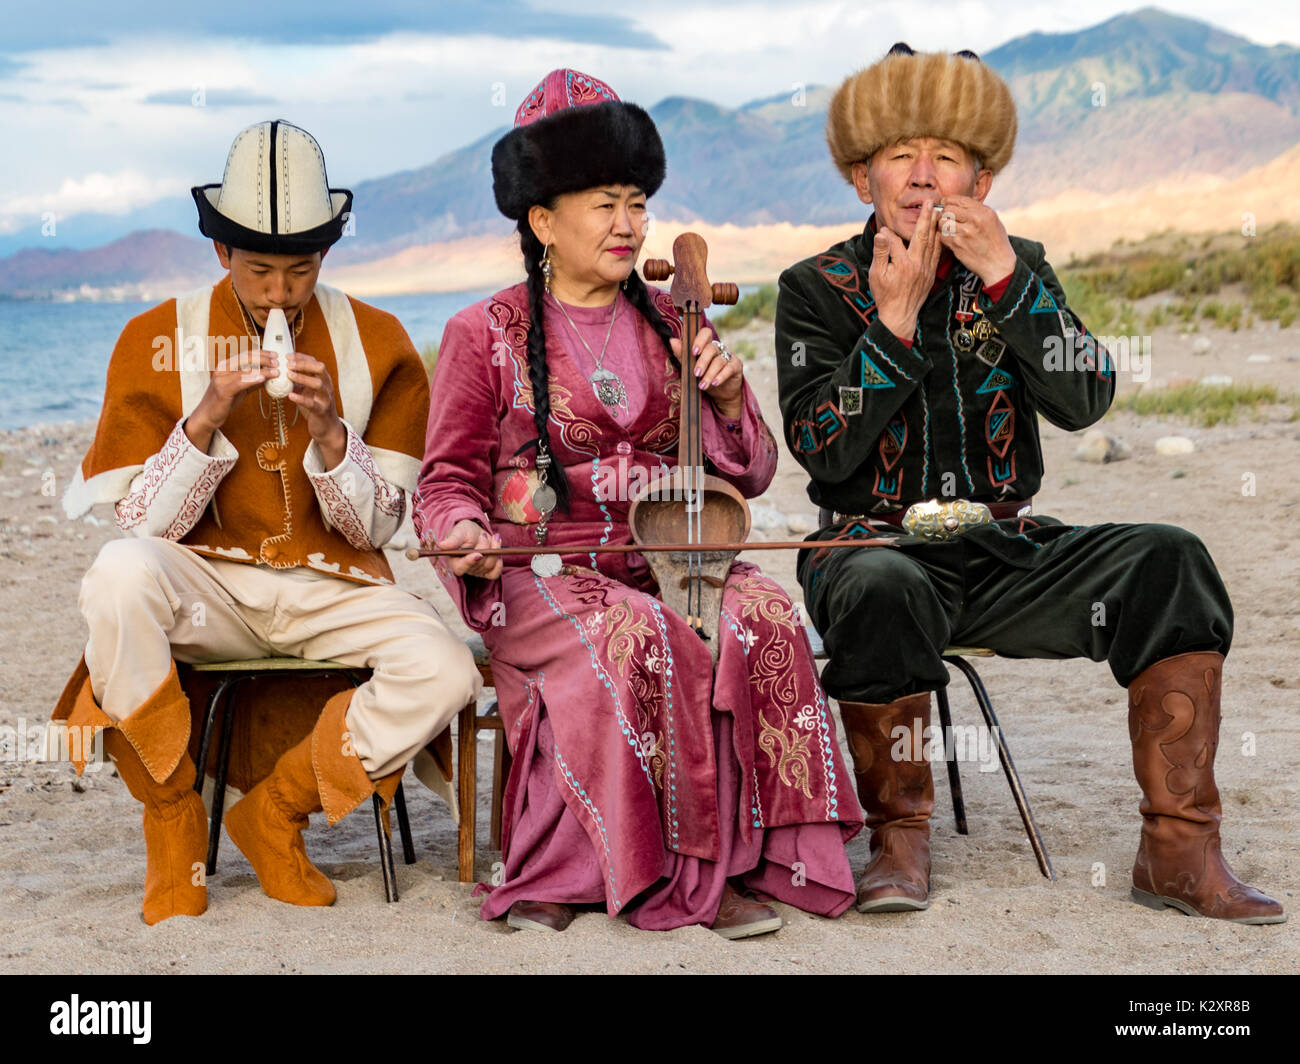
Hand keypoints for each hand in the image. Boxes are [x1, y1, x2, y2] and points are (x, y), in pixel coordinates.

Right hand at [185, 348, 274, 450]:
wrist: (207, 416)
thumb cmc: (223, 401)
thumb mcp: (240, 389)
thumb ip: (251, 381)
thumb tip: (267, 376)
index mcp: (225, 366)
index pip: (245, 355)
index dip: (261, 353)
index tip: (274, 355)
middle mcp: (222, 370)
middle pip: (245, 359)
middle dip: (263, 359)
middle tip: (277, 362)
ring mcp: (221, 380)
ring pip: (245, 371)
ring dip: (262, 370)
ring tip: (276, 371)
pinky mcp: (222, 391)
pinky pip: (240, 383)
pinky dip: (252, 380)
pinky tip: (263, 379)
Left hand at [285, 352, 345, 465]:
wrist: (326, 428)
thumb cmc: (315, 407)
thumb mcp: (307, 391)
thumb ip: (298, 382)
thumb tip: (280, 372)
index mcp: (324, 380)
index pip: (315, 362)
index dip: (302, 357)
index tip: (288, 356)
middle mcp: (327, 387)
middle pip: (320, 368)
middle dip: (303, 364)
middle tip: (288, 364)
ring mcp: (326, 399)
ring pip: (318, 384)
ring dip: (302, 378)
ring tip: (289, 375)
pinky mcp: (321, 411)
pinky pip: (312, 404)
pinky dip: (301, 399)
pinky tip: (290, 395)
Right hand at [434, 519, 501, 579]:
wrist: (475, 532)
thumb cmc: (464, 532)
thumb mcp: (458, 532)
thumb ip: (453, 540)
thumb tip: (441, 545)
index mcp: (455, 561)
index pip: (461, 568)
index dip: (470, 562)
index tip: (478, 554)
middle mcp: (466, 569)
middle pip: (479, 565)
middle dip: (484, 548)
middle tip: (484, 535)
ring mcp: (477, 571)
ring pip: (489, 566)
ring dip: (494, 549)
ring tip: (494, 537)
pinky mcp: (487, 571)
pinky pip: (495, 574)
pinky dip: (499, 564)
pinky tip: (499, 550)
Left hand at [670, 326, 743, 417]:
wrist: (721, 393)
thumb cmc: (704, 377)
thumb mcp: (691, 367)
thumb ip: (682, 355)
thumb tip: (672, 340)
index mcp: (706, 345)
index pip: (705, 333)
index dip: (700, 340)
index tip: (693, 352)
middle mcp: (718, 348)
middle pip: (711, 348)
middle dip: (702, 362)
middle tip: (696, 374)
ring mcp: (728, 356)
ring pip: (719, 361)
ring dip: (709, 374)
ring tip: (702, 386)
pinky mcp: (736, 366)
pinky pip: (729, 368)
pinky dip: (720, 376)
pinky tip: (714, 383)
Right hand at [869, 197, 942, 340]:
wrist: (900, 315)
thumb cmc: (885, 295)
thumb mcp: (877, 274)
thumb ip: (881, 252)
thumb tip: (881, 234)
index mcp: (903, 263)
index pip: (896, 241)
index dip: (887, 236)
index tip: (882, 232)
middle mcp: (917, 264)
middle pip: (923, 235)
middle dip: (926, 217)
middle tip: (930, 201)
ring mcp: (926, 269)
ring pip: (933, 243)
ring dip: (935, 226)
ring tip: (937, 211)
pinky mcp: (931, 274)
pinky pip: (937, 253)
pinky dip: (939, 241)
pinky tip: (940, 233)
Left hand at [937, 195, 1016, 286]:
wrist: (998, 264)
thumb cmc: (996, 242)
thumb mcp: (992, 220)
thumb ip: (976, 210)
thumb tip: (957, 204)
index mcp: (984, 211)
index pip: (959, 200)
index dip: (948, 201)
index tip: (945, 204)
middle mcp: (975, 220)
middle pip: (947, 209)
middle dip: (944, 214)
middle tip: (946, 219)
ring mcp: (965, 233)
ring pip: (942, 222)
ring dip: (942, 225)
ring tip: (949, 229)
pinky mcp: (957, 245)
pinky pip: (942, 236)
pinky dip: (943, 237)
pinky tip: (950, 239)